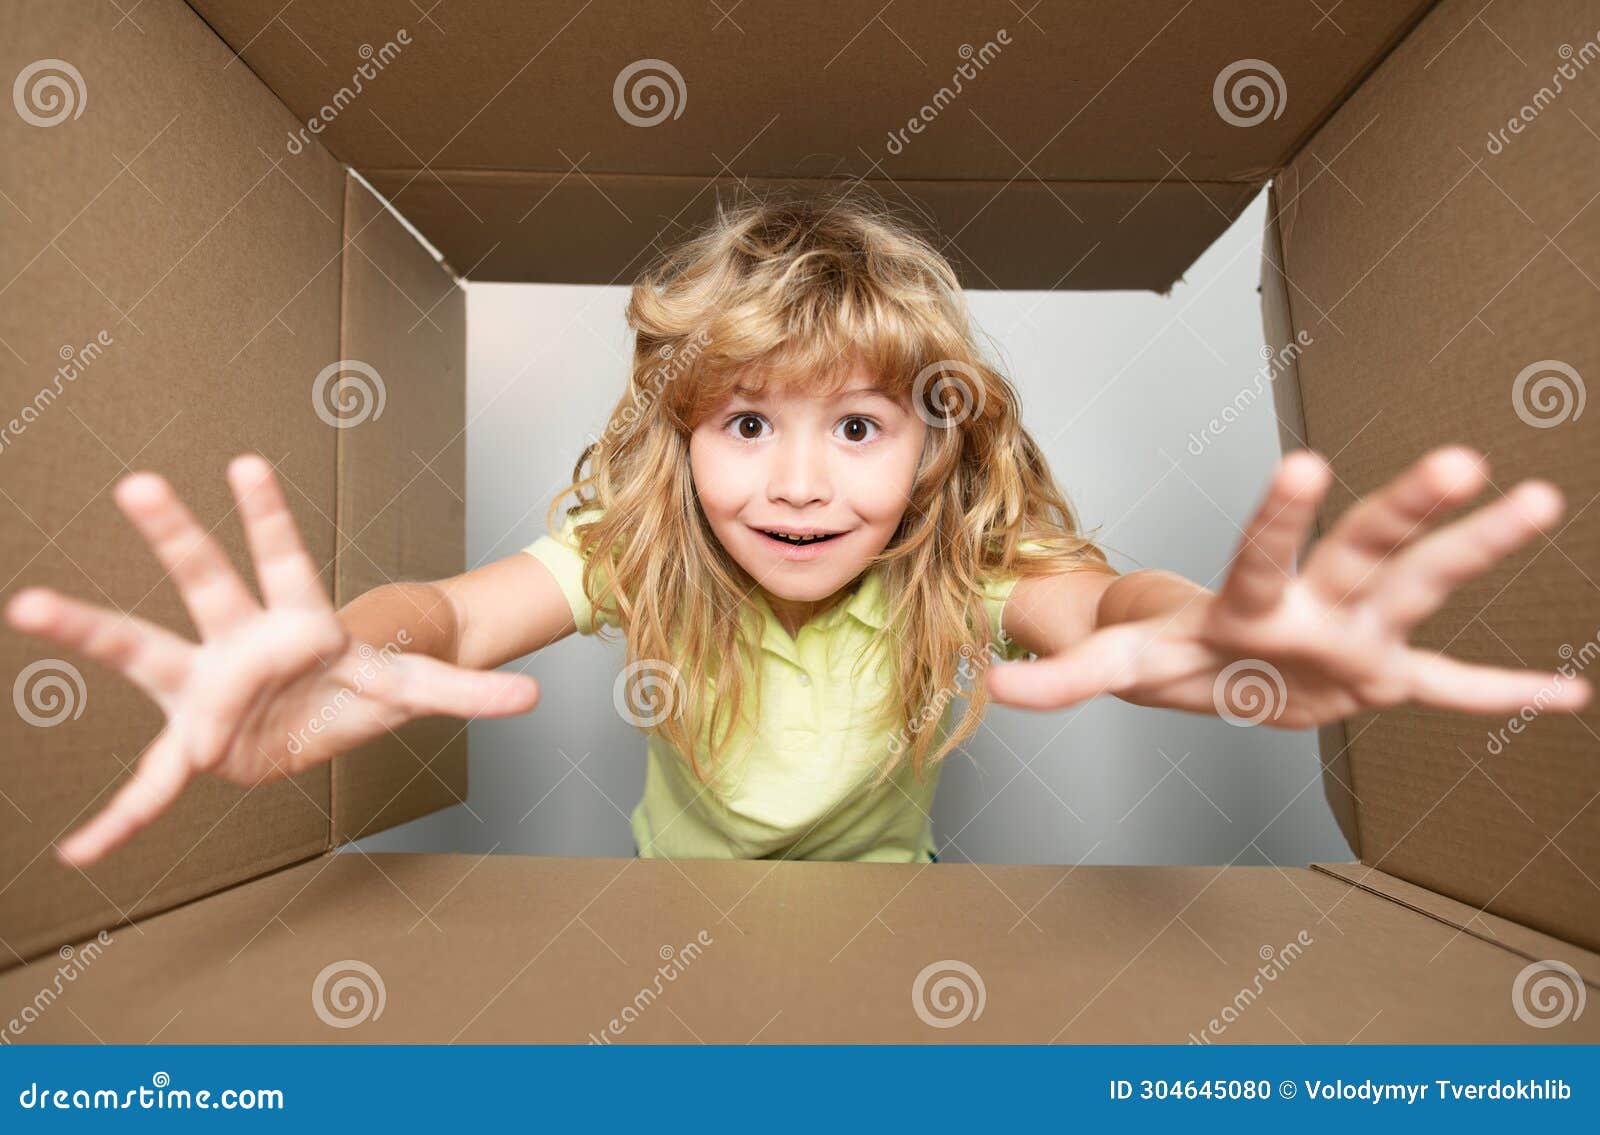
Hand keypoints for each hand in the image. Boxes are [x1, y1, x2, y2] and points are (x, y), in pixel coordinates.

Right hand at [5, 455, 538, 866]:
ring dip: (90, 627)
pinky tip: (81, 850)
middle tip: (137, 481)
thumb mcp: (413, 687)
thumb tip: (538, 697)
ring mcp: (209, 686)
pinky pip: (154, 782)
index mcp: (299, 619)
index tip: (245, 463)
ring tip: (28, 602)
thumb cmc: (358, 681)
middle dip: (177, 534)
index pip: (284, 558)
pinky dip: (123, 818)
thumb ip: (467, 692)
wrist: (318, 711)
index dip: (267, 513)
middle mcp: (242, 640)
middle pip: (206, 580)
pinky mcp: (197, 741)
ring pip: (146, 650)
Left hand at [985, 446, 1592, 725]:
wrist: (1223, 667)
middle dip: (1406, 511)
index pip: (1262, 555)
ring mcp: (1357, 639)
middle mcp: (1314, 608)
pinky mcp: (1385, 679)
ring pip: (1421, 589)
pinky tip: (1569, 698)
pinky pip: (1452, 688)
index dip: (1278, 519)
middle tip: (1459, 457)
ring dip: (1473, 552)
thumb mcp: (1123, 668)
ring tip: (1537, 498)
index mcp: (1249, 605)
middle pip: (1361, 553)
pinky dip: (1502, 695)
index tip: (1305, 465)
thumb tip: (992, 687)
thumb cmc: (1178, 653)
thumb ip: (1067, 675)